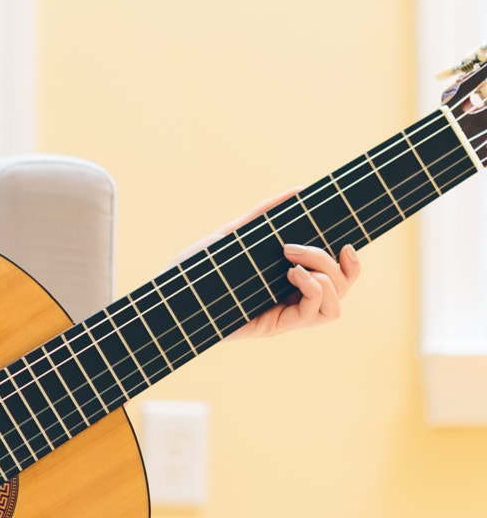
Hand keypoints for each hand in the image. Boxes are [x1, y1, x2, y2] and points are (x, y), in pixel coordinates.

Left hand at [181, 189, 362, 340]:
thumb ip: (263, 215)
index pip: (337, 276)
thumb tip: (298, 190)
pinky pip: (316, 314)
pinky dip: (315, 291)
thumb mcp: (232, 235)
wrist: (166, 295)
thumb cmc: (195, 267)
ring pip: (336, 307)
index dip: (352, 263)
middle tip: (293, 247)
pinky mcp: (274, 327)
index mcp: (287, 280)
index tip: (346, 243)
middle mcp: (290, 300)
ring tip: (292, 265)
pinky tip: (293, 275)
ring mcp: (284, 316)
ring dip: (327, 278)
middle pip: (343, 288)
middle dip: (332, 262)